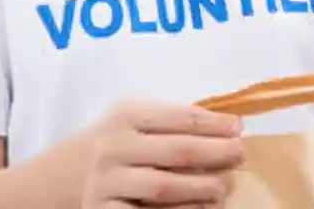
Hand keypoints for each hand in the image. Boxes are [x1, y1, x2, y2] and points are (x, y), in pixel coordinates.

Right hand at [80, 101, 245, 208]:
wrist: (73, 171)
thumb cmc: (124, 142)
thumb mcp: (140, 119)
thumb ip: (177, 121)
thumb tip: (231, 128)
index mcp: (127, 115)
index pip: (180, 118)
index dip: (214, 124)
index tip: (238, 128)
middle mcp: (114, 147)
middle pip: (177, 151)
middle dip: (215, 154)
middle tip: (240, 155)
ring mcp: (107, 181)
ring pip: (163, 186)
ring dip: (200, 188)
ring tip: (223, 186)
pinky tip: (198, 208)